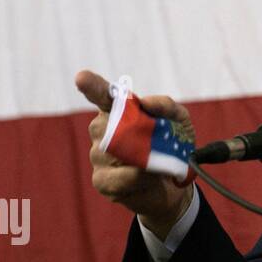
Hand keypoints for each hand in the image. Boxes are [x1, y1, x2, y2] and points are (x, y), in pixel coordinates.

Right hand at [76, 69, 193, 238]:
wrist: (174, 183)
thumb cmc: (173, 145)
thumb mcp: (180, 122)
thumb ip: (167, 106)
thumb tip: (146, 102)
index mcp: (118, 111)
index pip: (102, 95)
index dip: (92, 86)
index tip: (81, 78)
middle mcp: (102, 130)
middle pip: (110, 125)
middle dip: (136, 134)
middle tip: (157, 143)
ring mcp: (98, 156)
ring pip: (117, 152)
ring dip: (143, 158)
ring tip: (156, 163)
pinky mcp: (102, 180)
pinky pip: (119, 177)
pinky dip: (140, 177)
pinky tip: (149, 177)